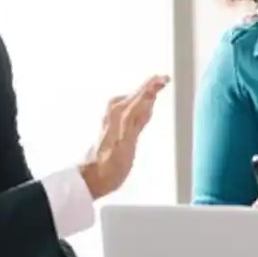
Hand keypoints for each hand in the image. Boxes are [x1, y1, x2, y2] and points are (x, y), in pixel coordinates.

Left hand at [80, 75, 169, 198]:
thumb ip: (138, 119)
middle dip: (150, 87)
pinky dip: (140, 106)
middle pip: (137, 95)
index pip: (140, 94)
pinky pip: (130, 111)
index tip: (164, 78)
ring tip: (157, 88)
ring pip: (134, 102)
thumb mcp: (127, 142)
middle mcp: (115, 113)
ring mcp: (114, 120)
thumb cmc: (108, 164)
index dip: (153, 85)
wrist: (93, 177)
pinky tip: (145, 107)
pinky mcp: (115, 128)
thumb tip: (148, 98)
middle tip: (164, 80)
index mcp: (119, 114)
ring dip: (145, 95)